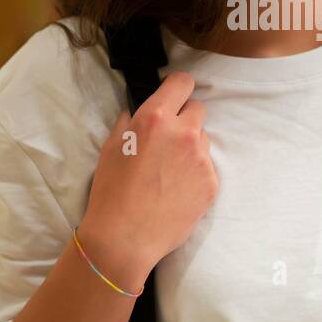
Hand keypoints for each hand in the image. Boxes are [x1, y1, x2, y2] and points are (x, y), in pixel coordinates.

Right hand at [78, 71, 218, 283]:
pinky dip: (195, 173)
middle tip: (167, 140)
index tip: (173, 97)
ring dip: (190, 147)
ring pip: (202, 139)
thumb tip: (138, 110)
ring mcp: (201, 159)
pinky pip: (207, 167)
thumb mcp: (110, 147)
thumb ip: (129, 121)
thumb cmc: (111, 192)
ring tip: (169, 171)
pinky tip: (176, 190)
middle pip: (197, 109)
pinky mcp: (211, 183)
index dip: (177, 88)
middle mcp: (184, 133)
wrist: (125, 238)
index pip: (182, 82)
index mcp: (156, 118)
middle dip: (184, 119)